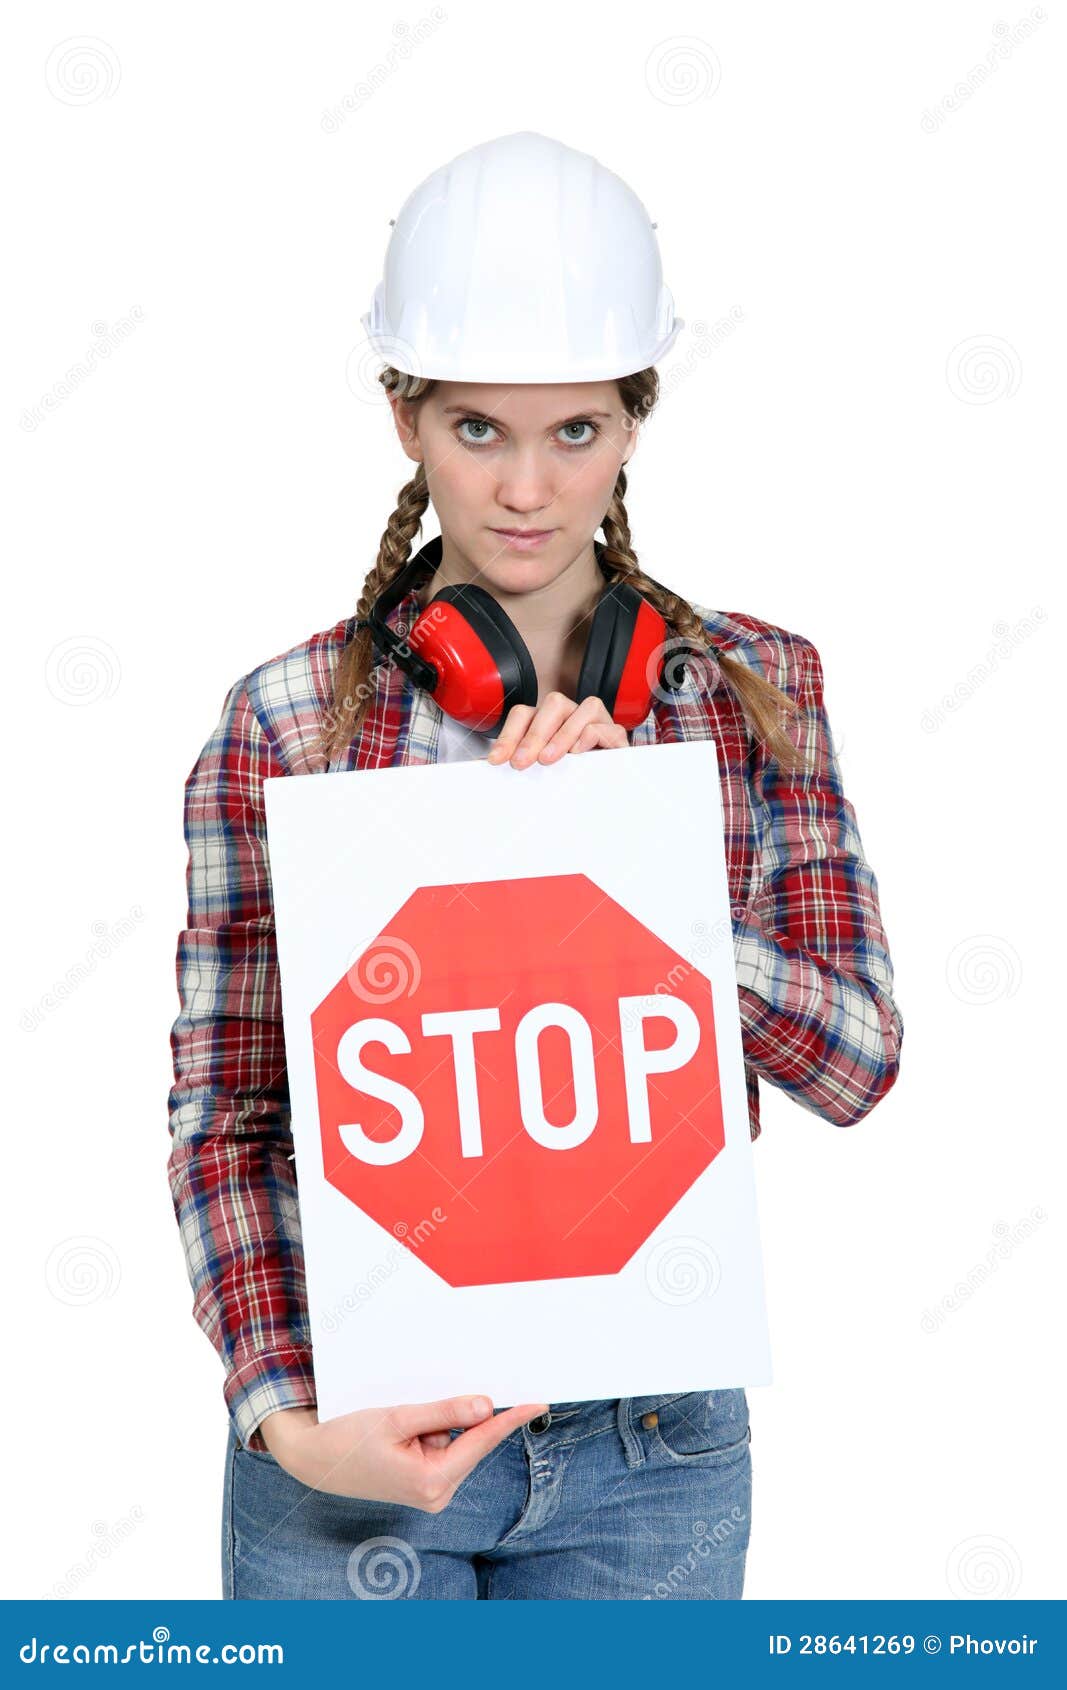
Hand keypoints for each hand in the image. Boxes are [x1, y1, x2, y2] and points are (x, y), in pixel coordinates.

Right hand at [257, 1394, 549, 1511]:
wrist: (315, 1460)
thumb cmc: (349, 1439)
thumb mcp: (396, 1419)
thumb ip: (444, 1413)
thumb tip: (486, 1407)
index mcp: (432, 1481)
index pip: (481, 1441)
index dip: (511, 1419)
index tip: (538, 1403)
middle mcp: (437, 1493)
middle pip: (469, 1440)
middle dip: (456, 1415)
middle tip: (424, 1403)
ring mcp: (430, 1492)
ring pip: (454, 1442)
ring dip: (437, 1423)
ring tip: (397, 1422)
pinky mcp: (422, 1485)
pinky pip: (440, 1448)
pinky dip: (430, 1431)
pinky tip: (400, 1429)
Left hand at [487, 693, 628, 767]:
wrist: (607, 790)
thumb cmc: (570, 777)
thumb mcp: (540, 771)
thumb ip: (522, 763)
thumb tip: (495, 765)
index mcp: (549, 721)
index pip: (525, 714)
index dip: (509, 734)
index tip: (497, 760)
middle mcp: (573, 715)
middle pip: (554, 704)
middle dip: (534, 735)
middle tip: (521, 762)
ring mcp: (597, 722)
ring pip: (584, 707)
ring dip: (563, 733)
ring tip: (548, 759)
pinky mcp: (616, 736)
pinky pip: (607, 726)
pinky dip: (590, 736)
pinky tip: (578, 753)